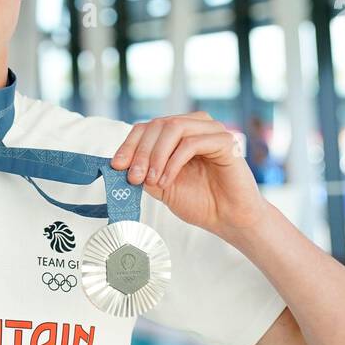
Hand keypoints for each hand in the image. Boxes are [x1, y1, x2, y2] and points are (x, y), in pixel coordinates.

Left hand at [110, 112, 266, 237]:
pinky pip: (191, 143)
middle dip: (141, 152)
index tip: (116, 166)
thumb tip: (119, 164)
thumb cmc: (199, 202)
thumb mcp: (160, 186)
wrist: (228, 219)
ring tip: (152, 181)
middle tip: (133, 178)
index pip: (147, 127)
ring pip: (174, 128)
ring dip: (156, 156)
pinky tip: (167, 180)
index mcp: (179, 133)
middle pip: (158, 124)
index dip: (129, 145)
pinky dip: (173, 162)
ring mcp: (212, 131)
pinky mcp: (226, 141)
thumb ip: (143, 172)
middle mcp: (196, 126)